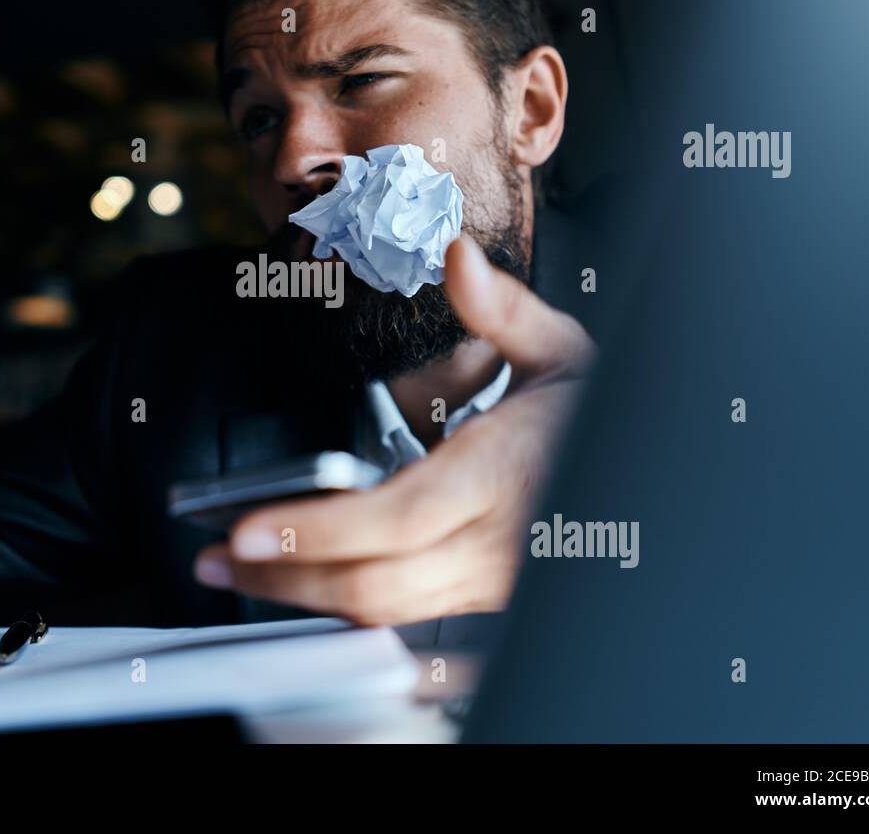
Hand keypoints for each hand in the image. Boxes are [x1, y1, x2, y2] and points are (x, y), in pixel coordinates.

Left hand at [192, 236, 595, 625]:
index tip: (244, 529)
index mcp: (505, 475)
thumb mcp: (569, 353)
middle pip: (374, 584)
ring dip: (301, 596)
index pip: (396, 521)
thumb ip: (503, 311)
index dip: (315, 533)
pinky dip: (341, 599)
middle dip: (283, 577)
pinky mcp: (485, 596)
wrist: (659, 484)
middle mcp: (495, 542)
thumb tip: (455, 257)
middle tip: (210, 559)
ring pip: (383, 610)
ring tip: (237, 570)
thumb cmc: (611, 419)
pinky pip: (402, 611)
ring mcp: (490, 580)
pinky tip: (300, 578)